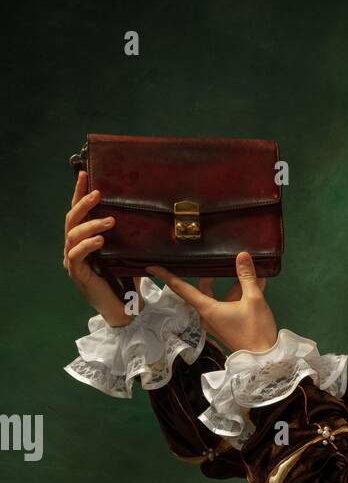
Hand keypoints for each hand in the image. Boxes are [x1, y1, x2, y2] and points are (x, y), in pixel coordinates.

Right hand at [63, 170, 139, 326]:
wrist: (125, 308)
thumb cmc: (126, 280)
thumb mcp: (128, 251)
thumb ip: (127, 235)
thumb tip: (141, 214)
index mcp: (83, 240)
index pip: (78, 213)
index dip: (79, 193)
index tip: (85, 174)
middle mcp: (74, 248)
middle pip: (71, 220)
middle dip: (83, 203)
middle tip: (97, 193)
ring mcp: (73, 261)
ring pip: (73, 235)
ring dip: (91, 225)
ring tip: (110, 221)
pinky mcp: (77, 274)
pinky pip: (76, 255)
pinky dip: (87, 245)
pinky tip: (100, 240)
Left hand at [147, 252, 277, 354]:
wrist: (264, 360)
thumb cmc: (255, 331)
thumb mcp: (254, 300)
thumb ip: (247, 276)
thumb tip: (242, 255)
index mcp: (207, 309)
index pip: (181, 289)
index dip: (166, 276)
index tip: (151, 267)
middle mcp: (207, 315)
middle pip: (202, 289)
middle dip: (210, 275)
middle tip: (214, 260)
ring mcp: (217, 322)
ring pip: (218, 297)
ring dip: (233, 285)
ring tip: (247, 270)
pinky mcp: (226, 326)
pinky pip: (228, 305)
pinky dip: (239, 295)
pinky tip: (258, 283)